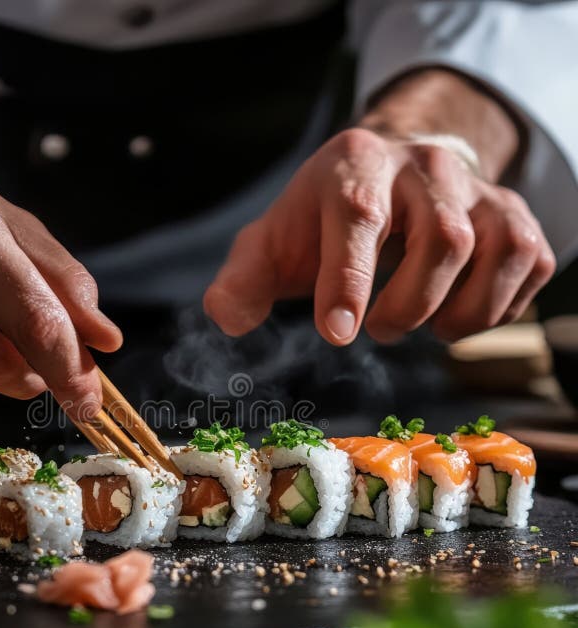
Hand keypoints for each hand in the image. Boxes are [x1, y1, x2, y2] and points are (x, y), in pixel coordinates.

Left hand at [205, 75, 556, 344]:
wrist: (386, 177)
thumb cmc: (322, 220)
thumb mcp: (273, 242)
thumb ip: (245, 278)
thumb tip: (227, 316)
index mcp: (354, 165)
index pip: (359, 217)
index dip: (350, 280)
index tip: (338, 334)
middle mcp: (423, 165)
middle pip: (443, 240)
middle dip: (408, 306)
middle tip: (380, 329)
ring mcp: (476, 185)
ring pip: (497, 251)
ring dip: (460, 312)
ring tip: (422, 323)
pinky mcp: (514, 211)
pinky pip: (530, 262)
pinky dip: (498, 306)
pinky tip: (459, 310)